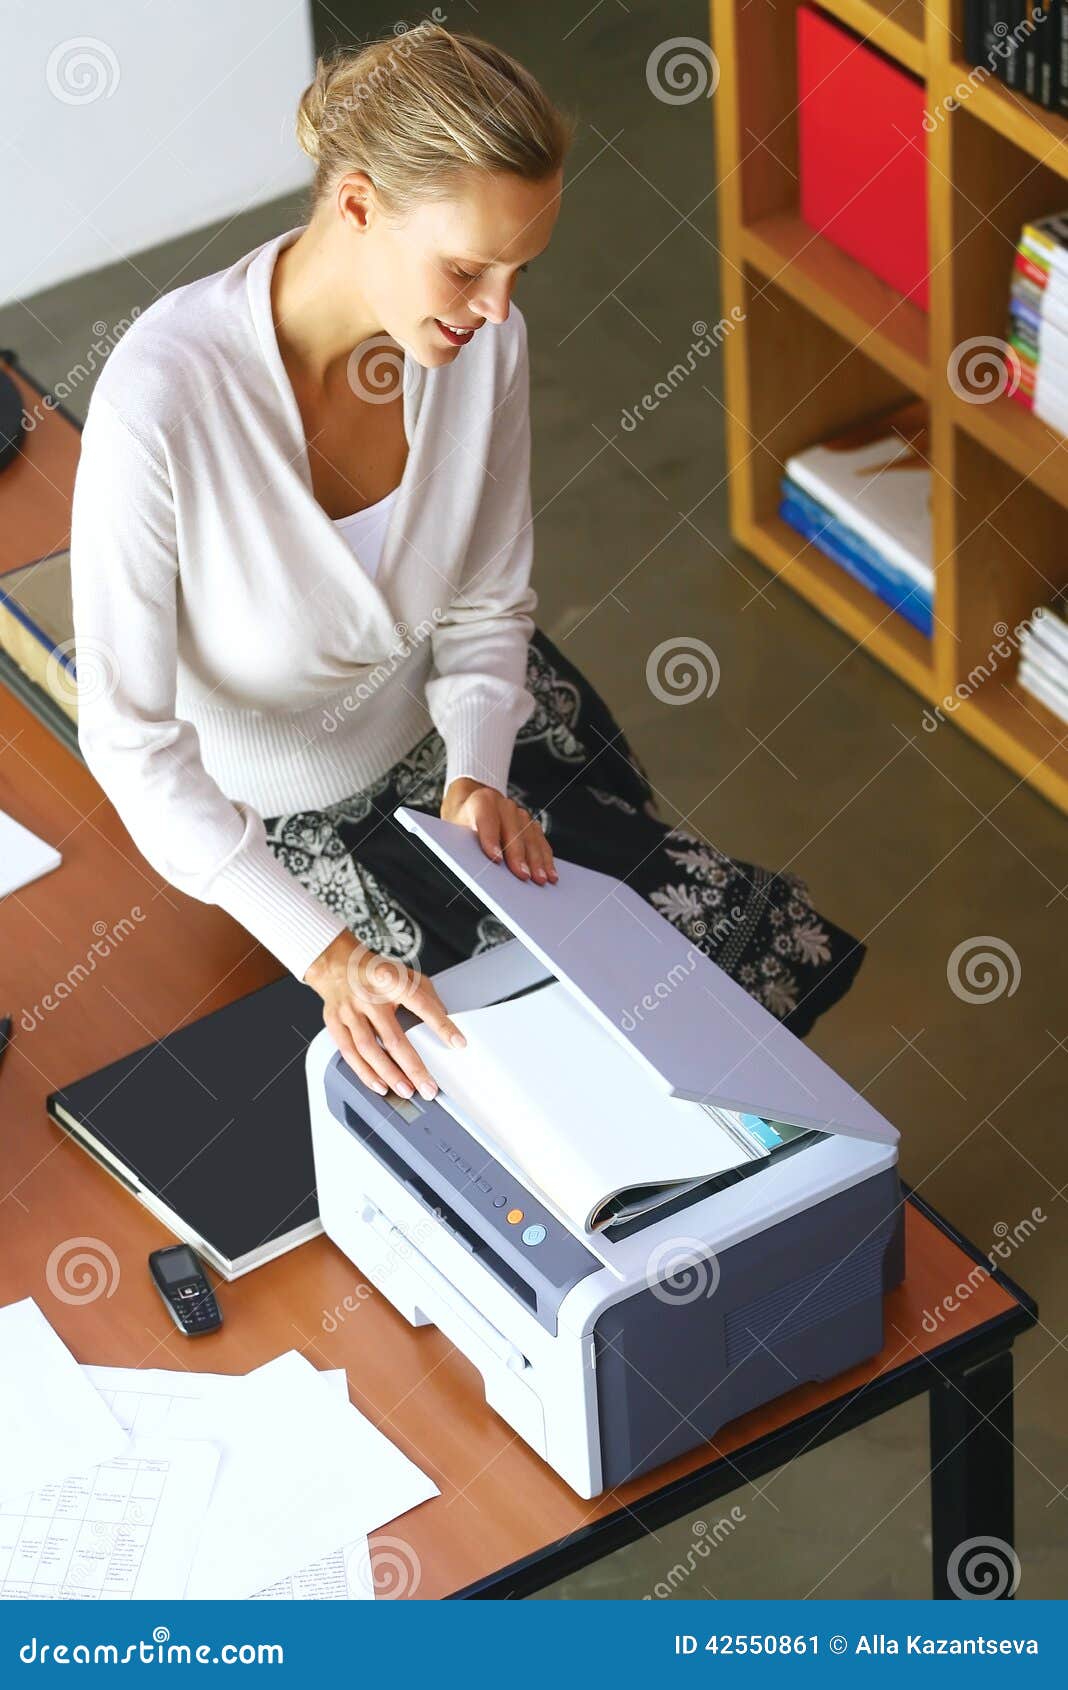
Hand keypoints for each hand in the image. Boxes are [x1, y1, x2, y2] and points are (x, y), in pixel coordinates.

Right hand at [304, 929, 464, 1099]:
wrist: (336, 964)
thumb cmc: (375, 971)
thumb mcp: (406, 973)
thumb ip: (426, 994)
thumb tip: (444, 1018)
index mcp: (391, 981)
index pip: (422, 1005)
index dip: (441, 1025)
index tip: (458, 1043)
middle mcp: (369, 997)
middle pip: (393, 1038)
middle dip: (413, 1067)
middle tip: (428, 1087)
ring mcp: (349, 1010)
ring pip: (368, 1049)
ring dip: (389, 1075)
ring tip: (406, 1090)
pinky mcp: (334, 1022)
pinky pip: (348, 1053)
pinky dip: (364, 1072)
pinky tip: (379, 1084)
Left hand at [441, 779, 557, 884]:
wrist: (471, 804)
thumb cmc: (462, 822)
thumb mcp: (455, 829)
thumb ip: (464, 844)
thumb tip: (474, 869)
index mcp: (482, 801)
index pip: (487, 820)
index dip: (491, 839)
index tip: (496, 860)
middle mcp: (504, 804)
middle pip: (513, 830)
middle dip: (518, 855)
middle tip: (523, 875)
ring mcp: (519, 813)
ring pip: (531, 836)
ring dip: (537, 859)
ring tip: (540, 879)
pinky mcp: (530, 824)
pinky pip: (540, 841)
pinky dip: (545, 858)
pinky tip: (549, 873)